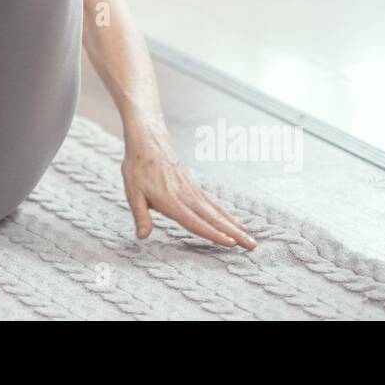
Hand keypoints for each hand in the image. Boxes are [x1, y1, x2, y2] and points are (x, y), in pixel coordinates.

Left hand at [121, 120, 257, 249]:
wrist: (148, 139)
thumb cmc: (138, 166)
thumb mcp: (132, 192)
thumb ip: (140, 215)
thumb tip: (143, 236)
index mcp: (170, 200)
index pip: (194, 221)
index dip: (212, 233)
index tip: (230, 243)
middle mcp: (186, 196)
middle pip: (213, 218)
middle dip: (234, 233)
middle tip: (252, 245)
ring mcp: (192, 190)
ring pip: (217, 211)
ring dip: (234, 225)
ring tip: (250, 239)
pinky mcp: (194, 187)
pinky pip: (213, 204)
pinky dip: (226, 215)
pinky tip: (236, 223)